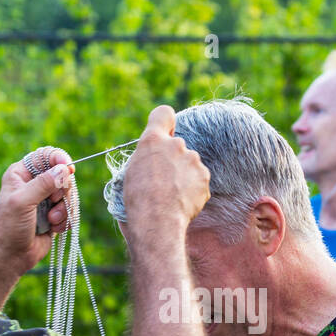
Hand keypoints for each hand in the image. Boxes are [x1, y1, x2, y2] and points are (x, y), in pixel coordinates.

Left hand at [0, 146, 73, 273]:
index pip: (44, 156)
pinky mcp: (54, 215)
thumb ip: (43, 184)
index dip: (58, 159)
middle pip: (62, 175)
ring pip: (69, 195)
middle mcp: (34, 184)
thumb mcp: (22, 201)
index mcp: (21, 174)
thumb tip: (64, 170)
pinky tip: (53, 229)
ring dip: (64, 210)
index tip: (69, 168)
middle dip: (62, 192)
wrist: (11, 257)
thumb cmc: (9, 228)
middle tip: (53, 203)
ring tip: (51, 222)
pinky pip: (70, 211)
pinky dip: (65, 221)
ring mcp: (45, 200)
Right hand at [123, 106, 209, 235]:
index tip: (165, 134)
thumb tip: (154, 160)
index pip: (164, 114)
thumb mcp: (131, 171)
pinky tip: (182, 202)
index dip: (165, 123)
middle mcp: (176, 144)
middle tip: (163, 182)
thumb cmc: (138, 200)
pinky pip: (198, 180)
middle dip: (173, 160)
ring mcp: (193, 160)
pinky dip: (193, 190)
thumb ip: (147, 157)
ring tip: (172, 195)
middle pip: (177, 146)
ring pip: (189, 164)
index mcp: (152, 140)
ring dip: (184, 175)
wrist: (157, 221)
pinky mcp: (204, 176)